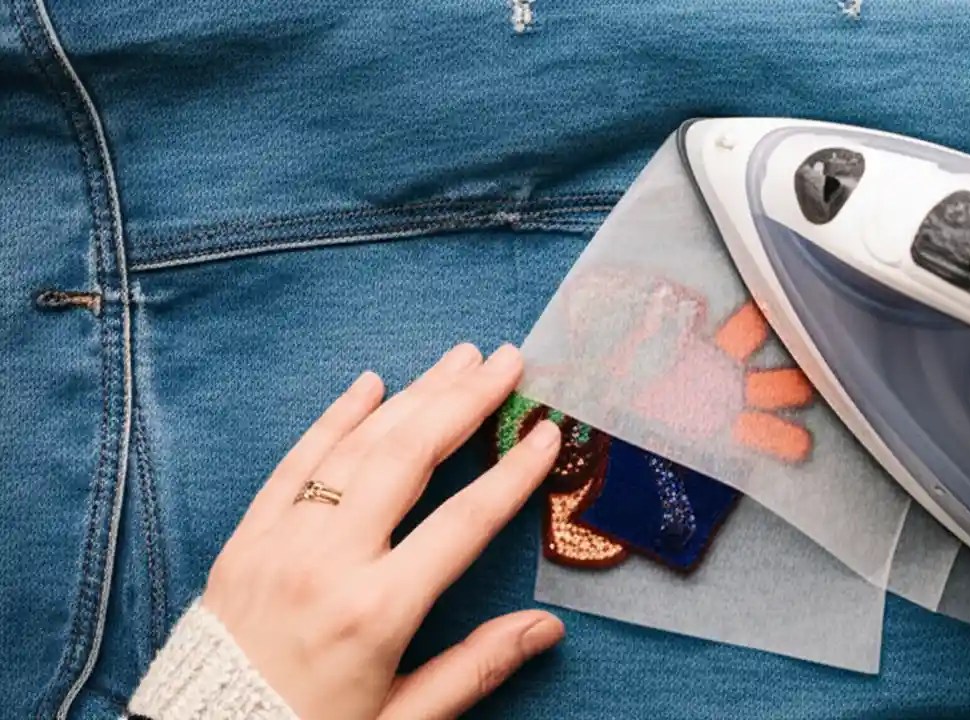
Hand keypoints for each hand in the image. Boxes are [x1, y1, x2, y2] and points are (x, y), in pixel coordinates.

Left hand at [202, 343, 564, 719]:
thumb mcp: (403, 719)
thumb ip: (476, 668)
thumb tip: (547, 628)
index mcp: (376, 611)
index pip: (462, 523)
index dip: (511, 475)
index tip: (544, 433)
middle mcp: (329, 561)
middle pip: (410, 459)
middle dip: (464, 402)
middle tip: (505, 361)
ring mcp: (282, 540)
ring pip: (358, 447)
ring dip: (413, 396)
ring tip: (457, 359)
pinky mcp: (247, 536)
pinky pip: (296, 462)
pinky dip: (335, 419)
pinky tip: (370, 384)